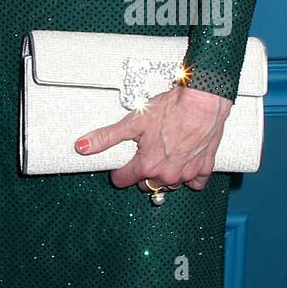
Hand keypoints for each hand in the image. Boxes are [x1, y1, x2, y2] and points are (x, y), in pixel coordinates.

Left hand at [74, 85, 231, 192]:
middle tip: (144, 155)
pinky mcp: (204, 169)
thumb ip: (106, 137)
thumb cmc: (169, 110)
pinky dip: (189, 175)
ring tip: (163, 155)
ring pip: (170, 184)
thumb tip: (82, 146)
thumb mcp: (132, 122)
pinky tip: (184, 161)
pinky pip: (195, 182)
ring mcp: (187, 174)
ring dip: (164, 175)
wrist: (201, 104)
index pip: (124, 180)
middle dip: (142, 174)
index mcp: (147, 166)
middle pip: (147, 184)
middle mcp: (167, 175)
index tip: (120, 167)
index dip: (119, 173)